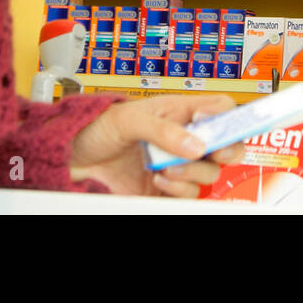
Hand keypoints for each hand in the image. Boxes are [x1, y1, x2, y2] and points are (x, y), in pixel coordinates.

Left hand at [68, 95, 245, 198]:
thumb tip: (195, 144)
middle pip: (227, 144)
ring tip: (168, 168)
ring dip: (194, 172)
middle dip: (228, 149)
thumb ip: (164, 130)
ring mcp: (178, 164)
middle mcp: (185, 138)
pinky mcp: (167, 188)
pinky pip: (190, 193)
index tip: (217, 125)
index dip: (228, 115)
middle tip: (216, 152)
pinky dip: (180, 189)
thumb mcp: (129, 119)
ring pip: (210, 172)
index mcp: (181, 111)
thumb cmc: (97, 128)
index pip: (221, 109)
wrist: (74, 159)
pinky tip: (161, 181)